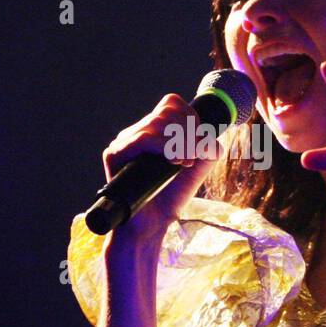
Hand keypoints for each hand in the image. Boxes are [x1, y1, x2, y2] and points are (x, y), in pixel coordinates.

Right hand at [99, 93, 221, 246]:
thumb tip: (210, 137)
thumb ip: (208, 146)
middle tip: (193, 157)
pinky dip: (164, 146)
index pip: (171, 103)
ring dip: (180, 141)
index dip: (190, 118)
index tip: (198, 144)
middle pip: (167, 111)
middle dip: (189, 132)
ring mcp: (125, 141)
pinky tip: (174, 161)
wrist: (152, 224)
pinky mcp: (115, 154)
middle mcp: (138, 131)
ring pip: (156, 122)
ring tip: (184, 162)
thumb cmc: (171, 195)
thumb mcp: (199, 167)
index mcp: (156, 129)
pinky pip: (143, 138)